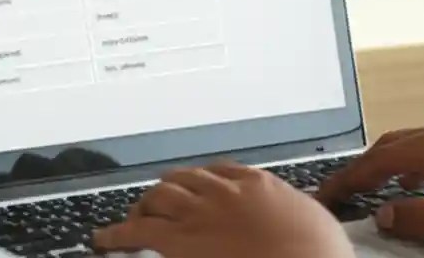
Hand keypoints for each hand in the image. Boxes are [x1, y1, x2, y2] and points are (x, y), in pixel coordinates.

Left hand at [94, 161, 353, 257]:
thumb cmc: (318, 254)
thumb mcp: (315, 222)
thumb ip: (296, 212)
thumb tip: (299, 218)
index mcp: (257, 186)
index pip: (221, 173)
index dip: (204, 183)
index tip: (199, 190)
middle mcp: (223, 192)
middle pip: (184, 180)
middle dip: (170, 191)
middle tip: (160, 204)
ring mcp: (198, 214)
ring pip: (159, 197)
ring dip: (145, 205)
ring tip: (133, 217)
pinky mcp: (177, 241)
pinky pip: (138, 230)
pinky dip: (118, 234)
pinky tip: (104, 239)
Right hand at [317, 123, 423, 255]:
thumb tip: (386, 214)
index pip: (385, 156)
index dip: (352, 175)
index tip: (329, 191)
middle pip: (396, 143)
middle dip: (364, 165)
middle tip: (340, 188)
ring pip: (416, 146)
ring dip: (387, 165)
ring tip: (368, 186)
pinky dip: (412, 167)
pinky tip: (414, 184)